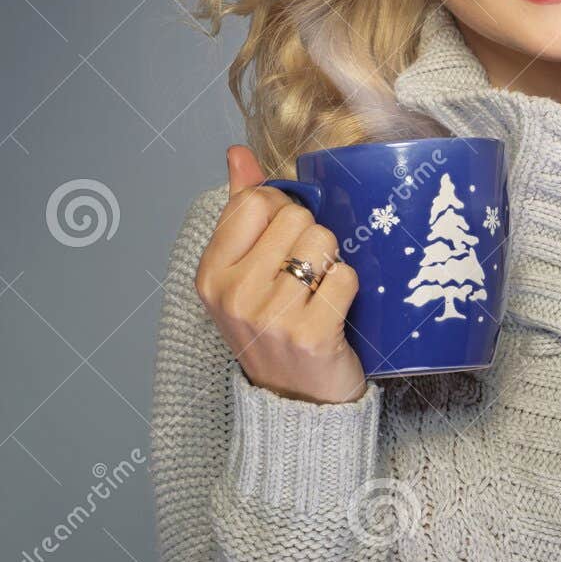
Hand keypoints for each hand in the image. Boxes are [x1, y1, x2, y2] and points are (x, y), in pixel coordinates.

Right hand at [194, 144, 367, 405]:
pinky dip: (349, 290)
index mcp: (211, 275)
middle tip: (306, 276)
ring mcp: (271, 316)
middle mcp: (235, 295)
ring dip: (332, 262)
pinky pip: (346, 276)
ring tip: (319, 293)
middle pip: (296, 217)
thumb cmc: (273, 333)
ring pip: (324, 242)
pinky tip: (335, 312)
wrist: (297, 407)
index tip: (286, 237)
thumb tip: (237, 154)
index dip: (282, 210)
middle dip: (311, 239)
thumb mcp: (242, 276)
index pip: (254, 201)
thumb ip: (239, 211)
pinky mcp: (311, 334)